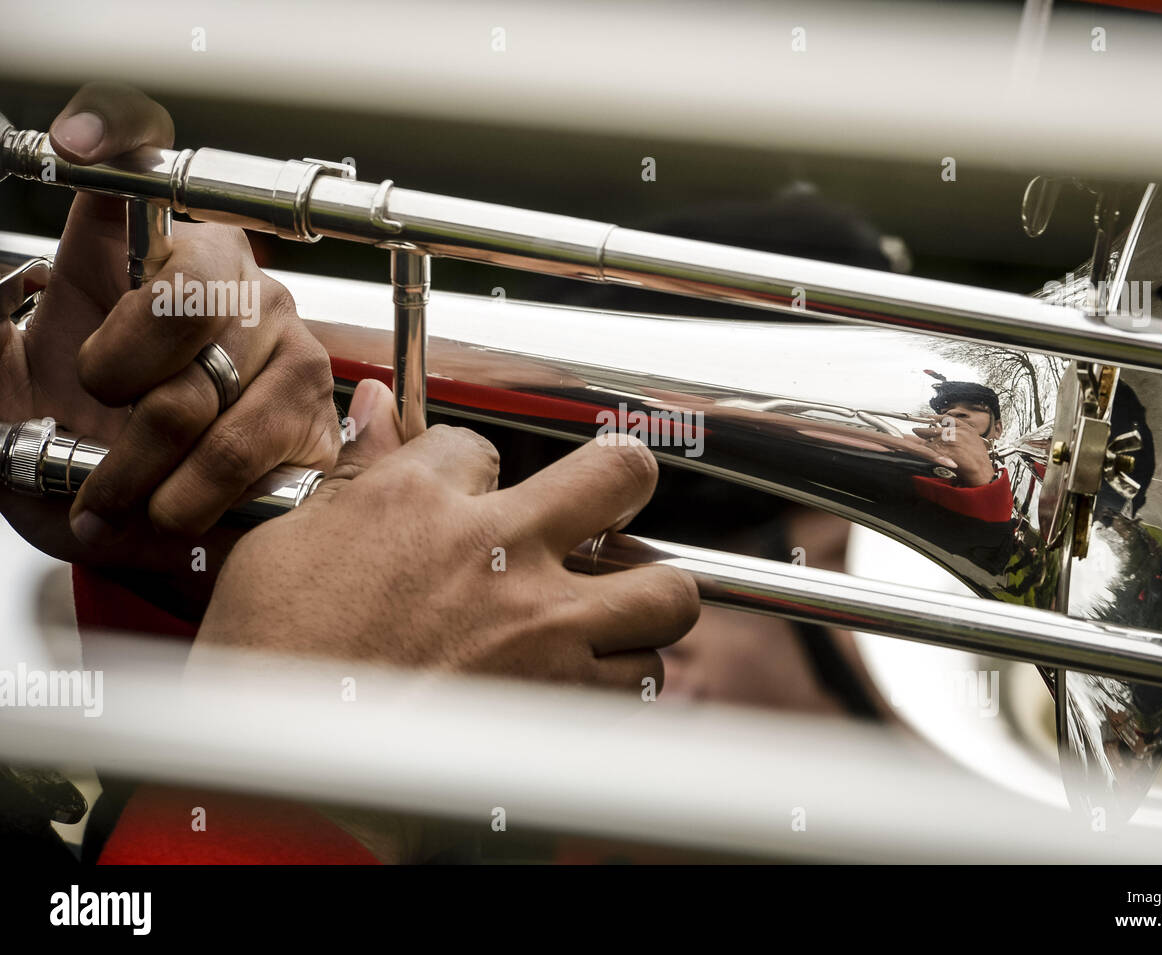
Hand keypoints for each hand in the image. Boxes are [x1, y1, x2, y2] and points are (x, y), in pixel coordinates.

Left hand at [0, 83, 339, 578]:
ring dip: (138, 466)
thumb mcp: (10, 407)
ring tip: (120, 492)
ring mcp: (282, 334)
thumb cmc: (85, 455)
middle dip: (116, 378)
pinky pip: (239, 447)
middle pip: (180, 295)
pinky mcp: (312, 403)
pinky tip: (171, 508)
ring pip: (198, 393)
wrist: (150, 531)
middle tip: (98, 410)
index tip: (74, 147)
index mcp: (141, 255)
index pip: (142, 162)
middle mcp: (224, 278)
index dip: (115, 131)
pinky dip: (187, 497)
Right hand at [196, 379, 700, 687]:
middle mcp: (499, 554)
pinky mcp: (564, 703)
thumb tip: (377, 411)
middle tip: (605, 511)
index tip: (474, 500)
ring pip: (663, 593)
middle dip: (622, 486)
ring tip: (602, 618)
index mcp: (420, 503)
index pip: (483, 447)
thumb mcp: (285, 546)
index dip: (481, 474)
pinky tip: (583, 685)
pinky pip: (642, 681)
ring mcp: (545, 628)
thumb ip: (351, 477)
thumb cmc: (265, 667)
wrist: (279, 769)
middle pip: (621, 476)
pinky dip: (622, 682)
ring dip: (637, 605)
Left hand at [911, 414, 995, 486]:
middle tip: (916, 430)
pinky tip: (923, 450)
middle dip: (924, 430)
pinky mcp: (948, 451)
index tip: (927, 416)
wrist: (982, 471)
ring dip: (925, 441)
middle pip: (936, 428)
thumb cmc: (979, 458)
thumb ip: (962, 433)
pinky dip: (927, 450)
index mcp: (965, 428)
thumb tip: (951, 431)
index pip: (947, 418)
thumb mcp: (973, 439)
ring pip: (933, 439)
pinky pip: (933, 449)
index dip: (935, 417)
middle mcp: (958, 432)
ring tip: (918, 442)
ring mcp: (953, 441)